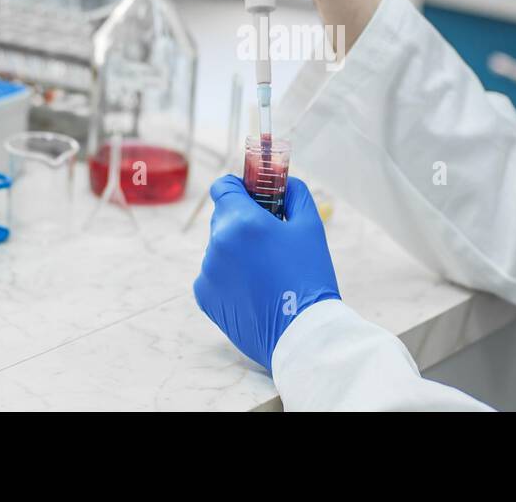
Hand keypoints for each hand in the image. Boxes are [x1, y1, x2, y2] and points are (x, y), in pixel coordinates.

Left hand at [193, 174, 340, 370]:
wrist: (302, 332)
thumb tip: (285, 184)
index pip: (223, 186)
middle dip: (243, 221)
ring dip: (237, 251)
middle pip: (223, 217)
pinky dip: (230, 276)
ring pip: (220, 247)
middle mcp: (217, 243)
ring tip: (266, 271)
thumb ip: (295, 195)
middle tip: (270, 238)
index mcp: (241, 221)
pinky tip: (254, 289)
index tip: (256, 198)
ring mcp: (207, 271)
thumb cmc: (309, 277)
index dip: (240, 188)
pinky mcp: (204, 296)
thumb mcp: (311, 226)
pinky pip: (214, 274)